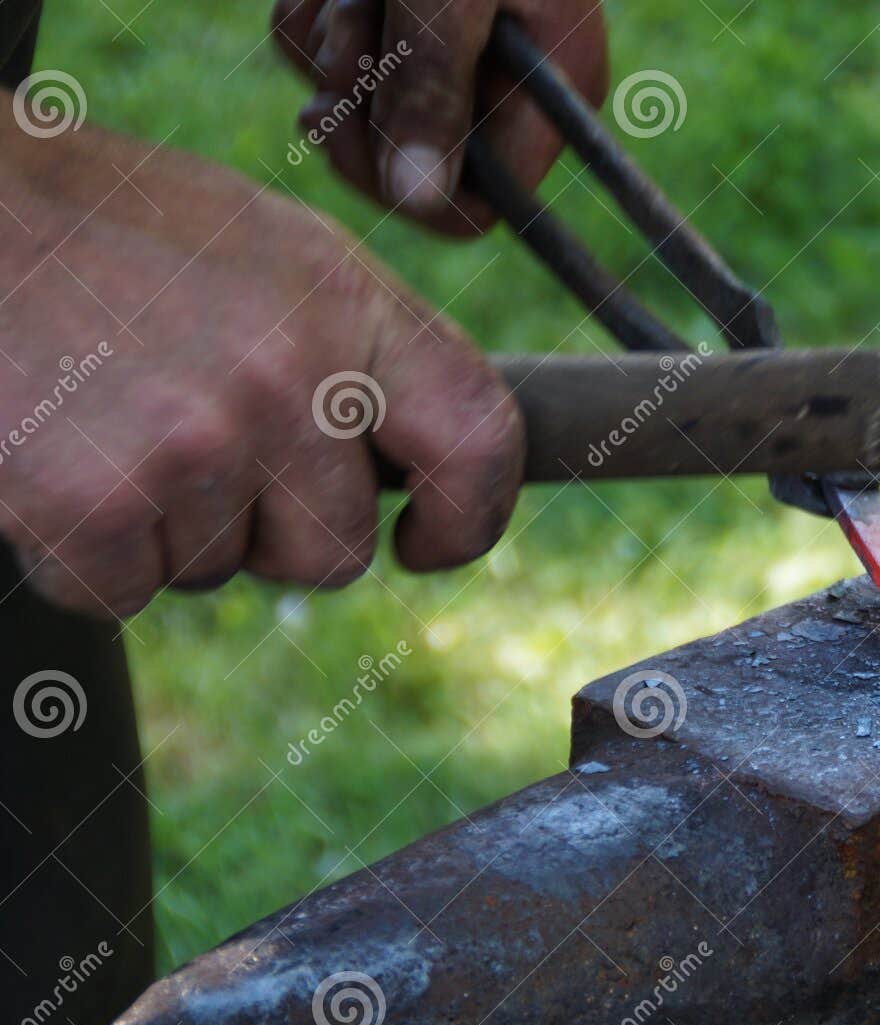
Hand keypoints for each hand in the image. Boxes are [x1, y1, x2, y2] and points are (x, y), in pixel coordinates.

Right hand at [0, 116, 523, 617]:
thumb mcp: (273, 251)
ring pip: (219, 572)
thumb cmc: (112, 230)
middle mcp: (288, 375)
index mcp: (347, 304)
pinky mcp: (93, 504)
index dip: (469, 516)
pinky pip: (122, 593)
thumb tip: (425, 465)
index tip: (426, 541)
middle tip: (194, 445)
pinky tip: (54, 459)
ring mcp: (195, 442)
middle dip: (273, 532)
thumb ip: (362, 351)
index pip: (479, 438)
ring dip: (169, 527)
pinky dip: (86, 553)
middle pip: (335, 551)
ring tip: (108, 418)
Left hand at [270, 0, 607, 233]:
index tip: (366, 131)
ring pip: (352, 109)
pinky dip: (312, 19)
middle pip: (405, 167)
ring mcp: (443, 62)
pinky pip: (323, 63)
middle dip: (361, 102)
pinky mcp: (390, 29)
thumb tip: (417, 200)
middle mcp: (499, 91)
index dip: (416, 193)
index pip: (482, 207)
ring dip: (331, 48)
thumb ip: (432, 86)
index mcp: (549, 96)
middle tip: (354, 30)